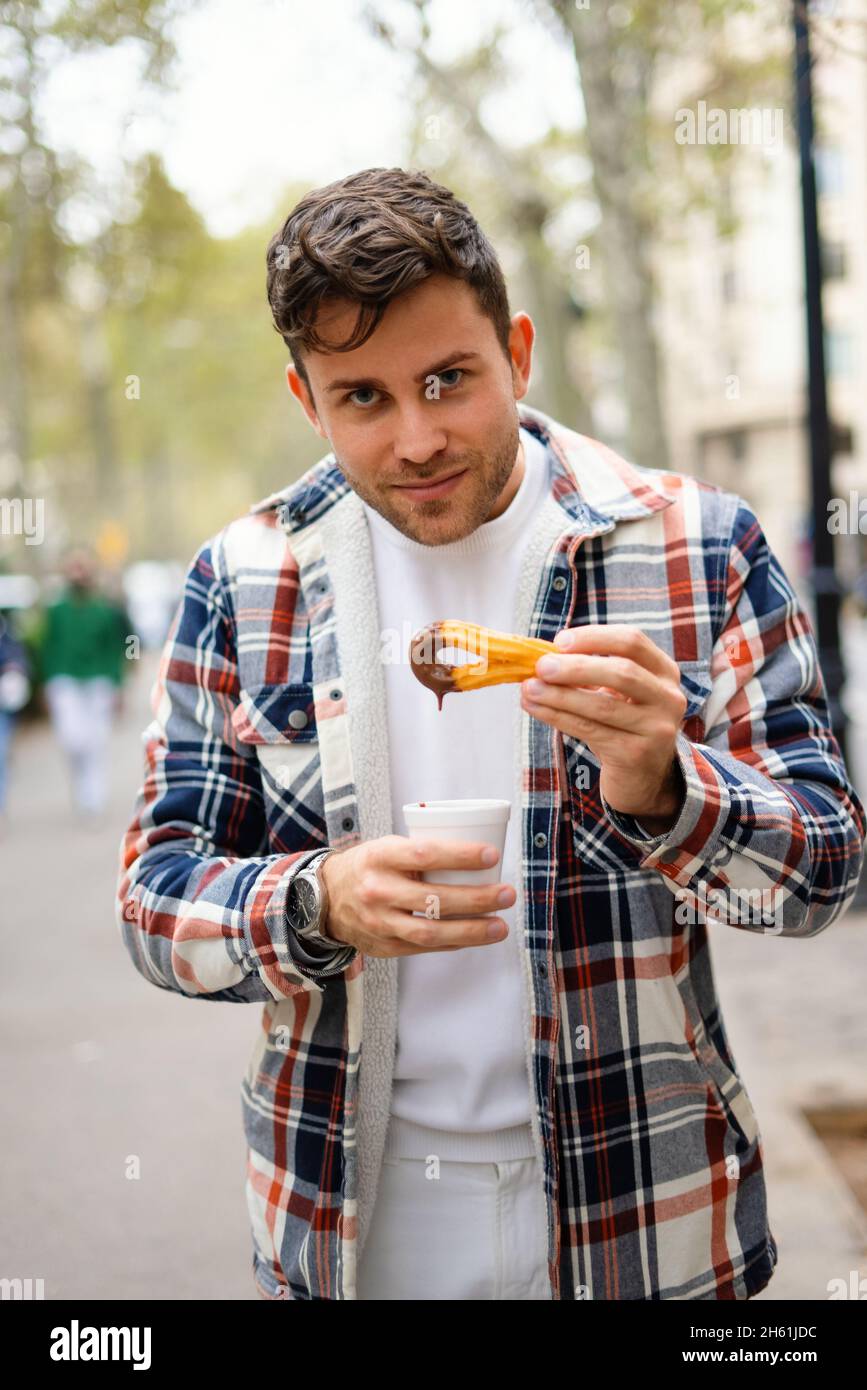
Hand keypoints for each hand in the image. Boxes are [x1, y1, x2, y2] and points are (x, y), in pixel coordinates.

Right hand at [318, 835, 515, 957]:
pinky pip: (425, 948)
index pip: (425, 854)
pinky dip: (454, 943)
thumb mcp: (387, 848)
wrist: (326, 899)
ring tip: (500, 927)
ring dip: (472, 931)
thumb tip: (476, 857)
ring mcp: (380, 923)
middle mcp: (377, 890)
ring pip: (431, 932)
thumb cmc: (369, 867)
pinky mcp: (384, 947)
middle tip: (507, 894)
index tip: (492, 854)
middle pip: (434, 899)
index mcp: (380, 857)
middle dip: (478, 899)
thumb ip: (421, 853)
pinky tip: (476, 937)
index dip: (461, 855)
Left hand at [519, 625, 687, 828]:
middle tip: (541, 666)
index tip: (559, 641)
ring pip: (602, 705)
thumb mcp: (617, 694)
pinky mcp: (636, 754)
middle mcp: (668, 697)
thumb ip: (590, 673)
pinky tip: (535, 708)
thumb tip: (542, 656)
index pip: (633, 641)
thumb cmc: (622, 727)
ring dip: (559, 695)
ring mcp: (656, 728)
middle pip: (622, 672)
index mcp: (664, 672)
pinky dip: (557, 717)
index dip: (594, 637)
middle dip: (575, 667)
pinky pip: (590, 730)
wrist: (644, 779)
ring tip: (529, 688)